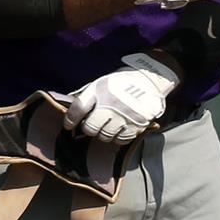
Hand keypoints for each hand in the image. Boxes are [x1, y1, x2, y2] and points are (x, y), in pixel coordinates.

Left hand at [63, 53, 179, 142]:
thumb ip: (87, 96)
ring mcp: (125, 116)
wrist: (151, 80)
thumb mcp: (102, 82)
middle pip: (90, 128)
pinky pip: (121, 139)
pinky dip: (117, 137)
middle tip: (94, 123)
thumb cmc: (123, 82)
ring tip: (108, 125)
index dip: (70, 119)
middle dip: (89, 127)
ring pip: (105, 136)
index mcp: (101, 90)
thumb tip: (71, 110)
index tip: (68, 125)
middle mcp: (112, 104)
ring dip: (104, 133)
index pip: (79, 108)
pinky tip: (119, 128)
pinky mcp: (137, 125)